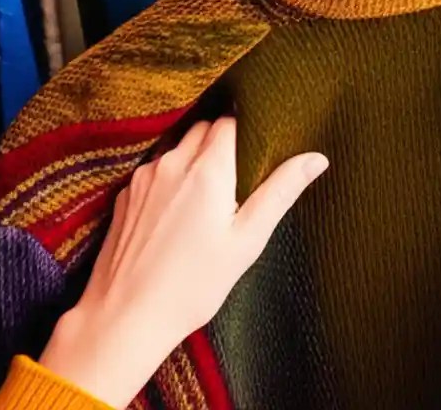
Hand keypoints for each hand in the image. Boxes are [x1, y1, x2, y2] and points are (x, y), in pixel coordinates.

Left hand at [38, 118, 327, 407]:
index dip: (249, 131)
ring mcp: (143, 179)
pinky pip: (154, 171)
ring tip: (209, 200)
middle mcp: (172, 164)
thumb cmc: (193, 284)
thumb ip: (281, 192)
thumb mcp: (248, 240)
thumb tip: (316, 159)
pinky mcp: (124, 197)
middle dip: (223, 142)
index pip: (231, 123)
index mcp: (207, 170)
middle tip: (240, 178)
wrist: (126, 316)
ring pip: (177, 148)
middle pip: (203, 129)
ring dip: (196, 159)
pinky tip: (177, 216)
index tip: (261, 150)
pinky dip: (171, 179)